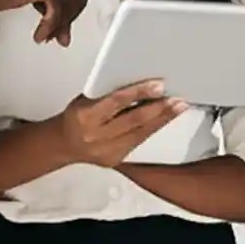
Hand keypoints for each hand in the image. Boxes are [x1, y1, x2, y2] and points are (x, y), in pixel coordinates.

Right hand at [50, 80, 186, 167]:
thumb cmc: (78, 116)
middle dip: (158, 109)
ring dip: (162, 119)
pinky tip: (165, 119)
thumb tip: (140, 83)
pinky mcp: (116, 160)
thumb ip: (108, 93)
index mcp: (86, 115)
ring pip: (140, 134)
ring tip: (179, 107)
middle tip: (177, 98)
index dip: (139, 93)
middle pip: (133, 120)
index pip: (116, 101)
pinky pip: (139, 142)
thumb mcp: (86, 99)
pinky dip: (153, 129)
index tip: (158, 85)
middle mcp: (96, 135)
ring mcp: (107, 151)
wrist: (65, 144)